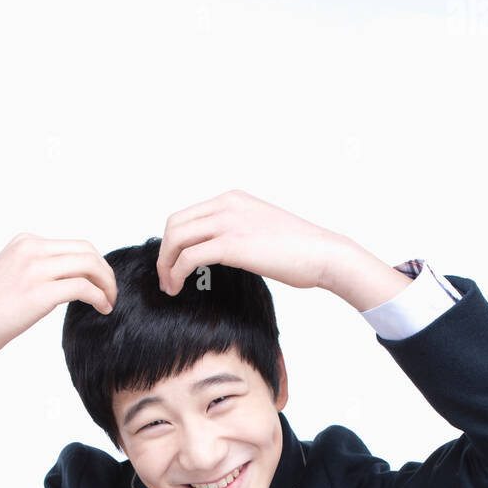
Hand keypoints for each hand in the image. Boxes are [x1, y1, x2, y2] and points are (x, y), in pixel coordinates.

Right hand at [0, 233, 116, 361]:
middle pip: (87, 250)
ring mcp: (34, 269)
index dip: (95, 264)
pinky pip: (83, 287)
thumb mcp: (11, 275)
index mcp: (24, 242)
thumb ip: (35, 269)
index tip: (101, 284)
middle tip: (111, 294)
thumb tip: (65, 280)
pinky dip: (99, 297)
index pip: (74, 245)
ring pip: (89, 265)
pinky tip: (102, 309)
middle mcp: (30, 249)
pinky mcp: (39, 293)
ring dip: (107, 284)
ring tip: (109, 302)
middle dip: (106, 272)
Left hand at [155, 189, 337, 294]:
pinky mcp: (232, 245)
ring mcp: (228, 222)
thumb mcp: (261, 230)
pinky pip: (189, 257)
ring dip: (166, 266)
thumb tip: (222, 251)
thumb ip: (238, 232)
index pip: (186, 215)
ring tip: (170, 288)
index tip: (173, 265)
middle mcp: (226, 205)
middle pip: (175, 224)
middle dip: (164, 254)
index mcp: (232, 199)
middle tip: (166, 279)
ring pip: (176, 239)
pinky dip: (176, 273)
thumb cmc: (300, 250)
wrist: (324, 254)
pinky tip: (178, 288)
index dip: (173, 242)